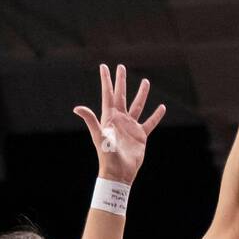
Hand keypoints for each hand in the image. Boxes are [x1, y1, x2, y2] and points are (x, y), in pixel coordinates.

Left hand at [73, 64, 165, 185]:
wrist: (119, 172)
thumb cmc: (107, 155)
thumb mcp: (99, 136)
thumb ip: (91, 120)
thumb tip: (77, 108)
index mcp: (109, 117)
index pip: (108, 94)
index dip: (106, 80)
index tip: (104, 66)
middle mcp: (120, 119)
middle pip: (121, 95)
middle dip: (121, 81)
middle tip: (121, 66)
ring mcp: (130, 126)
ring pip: (137, 106)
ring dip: (141, 94)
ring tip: (145, 81)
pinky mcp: (140, 135)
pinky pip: (150, 122)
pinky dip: (156, 115)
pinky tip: (161, 107)